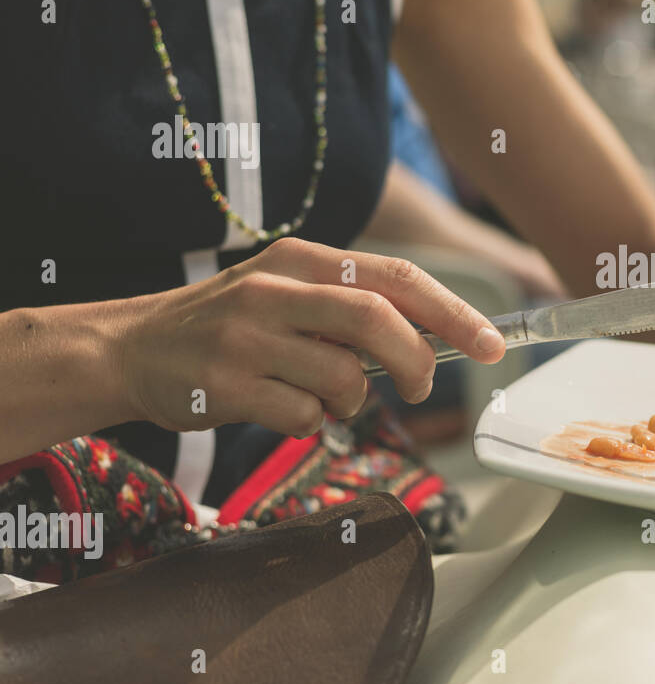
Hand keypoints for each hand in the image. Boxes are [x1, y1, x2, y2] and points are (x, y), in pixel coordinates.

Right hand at [113, 238, 505, 437]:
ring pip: (345, 377)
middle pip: (378, 319)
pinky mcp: (226, 384)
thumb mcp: (289, 293)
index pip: (397, 276)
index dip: (455, 311)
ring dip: (353, 399)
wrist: (130, 349)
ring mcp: (247, 336)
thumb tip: (443, 334)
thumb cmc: (231, 324)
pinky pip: (306, 417)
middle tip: (422, 387)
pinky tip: (284, 410)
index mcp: (302, 259)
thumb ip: (355, 305)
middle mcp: (275, 290)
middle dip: (418, 359)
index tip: (495, 343)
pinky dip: (313, 424)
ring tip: (323, 394)